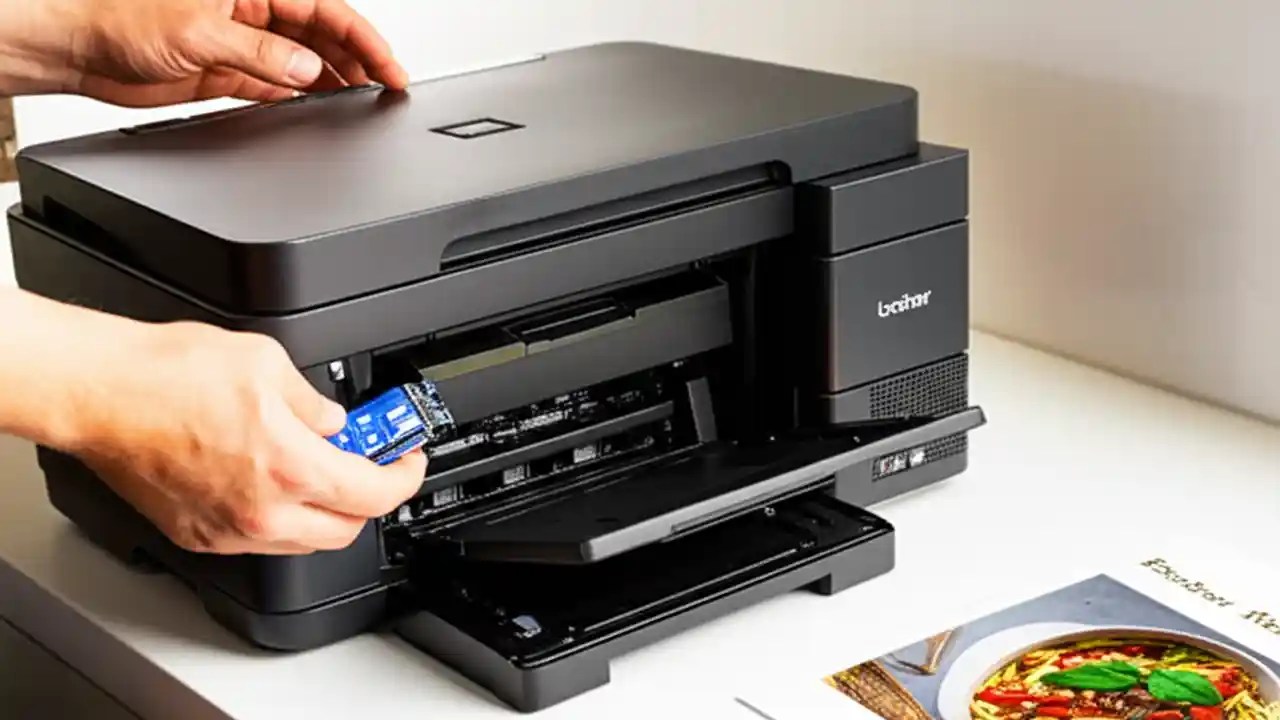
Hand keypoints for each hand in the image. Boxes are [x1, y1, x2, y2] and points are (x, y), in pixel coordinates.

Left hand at [0, 0, 408, 105]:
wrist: (77, 48)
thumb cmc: (117, 17)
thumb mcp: (200, 31)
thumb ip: (261, 53)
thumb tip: (309, 67)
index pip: (325, 10)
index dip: (364, 39)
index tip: (390, 68)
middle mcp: (249, 9)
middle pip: (321, 34)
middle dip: (356, 61)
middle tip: (385, 89)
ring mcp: (239, 40)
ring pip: (302, 60)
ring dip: (331, 80)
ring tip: (359, 102)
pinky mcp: (225, 70)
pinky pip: (276, 84)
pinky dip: (297, 96)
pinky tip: (316, 108)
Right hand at [68, 320, 426, 554]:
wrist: (99, 393)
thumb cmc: (167, 374)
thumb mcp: (268, 363)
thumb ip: (315, 401)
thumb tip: (334, 420)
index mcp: (291, 469)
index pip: (377, 495)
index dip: (405, 475)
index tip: (406, 459)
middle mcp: (263, 513)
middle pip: (347, 529)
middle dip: (367, 497)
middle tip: (368, 463)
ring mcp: (227, 531)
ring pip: (303, 542)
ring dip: (323, 512)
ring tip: (318, 469)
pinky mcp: (197, 536)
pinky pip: (257, 541)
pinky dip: (278, 519)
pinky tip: (271, 483)